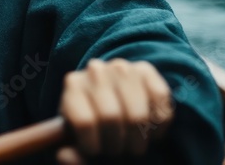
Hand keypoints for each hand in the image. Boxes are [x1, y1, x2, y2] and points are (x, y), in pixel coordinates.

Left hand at [56, 59, 173, 164]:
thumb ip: (71, 152)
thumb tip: (64, 155)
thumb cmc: (91, 124)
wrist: (109, 102)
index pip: (85, 122)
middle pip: (111, 118)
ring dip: (139, 139)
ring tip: (133, 145)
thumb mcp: (76, 139)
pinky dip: (158, 127)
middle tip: (118, 150)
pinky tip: (150, 133)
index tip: (96, 151)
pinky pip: (159, 105)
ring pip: (138, 115)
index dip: (93, 146)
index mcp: (73, 85)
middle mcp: (96, 70)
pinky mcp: (146, 70)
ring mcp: (123, 67)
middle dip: (117, 145)